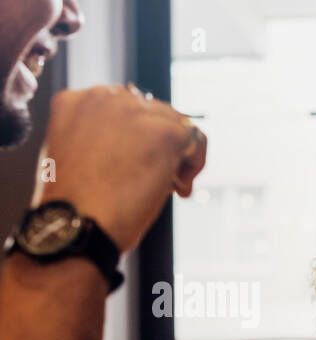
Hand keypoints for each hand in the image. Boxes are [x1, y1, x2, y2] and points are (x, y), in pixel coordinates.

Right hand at [33, 85, 206, 251]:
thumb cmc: (75, 205)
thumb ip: (102, 140)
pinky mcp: (163, 131)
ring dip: (178, 154)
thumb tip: (140, 145)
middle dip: (160, 144)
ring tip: (171, 186)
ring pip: (176, 123)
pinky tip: (180, 189)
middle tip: (162, 179)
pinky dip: (195, 164)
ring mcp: (133, 110)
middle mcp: (103, 97)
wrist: (75, 222)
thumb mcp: (78, 158)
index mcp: (76, 102)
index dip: (137, 137)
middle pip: (152, 111)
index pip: (124, 107)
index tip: (137, 164)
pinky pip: (196, 140)